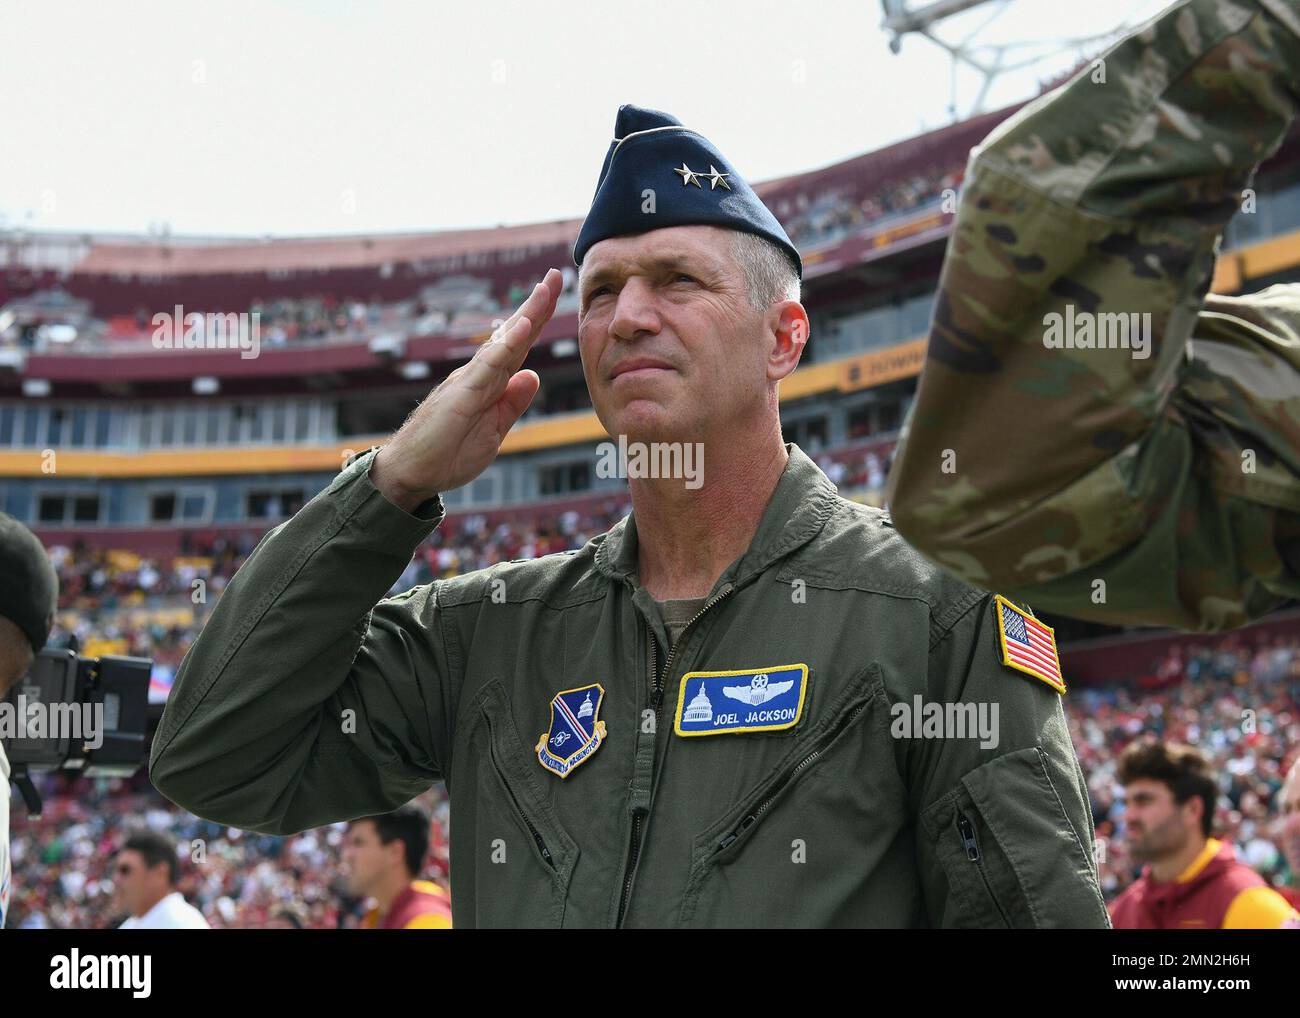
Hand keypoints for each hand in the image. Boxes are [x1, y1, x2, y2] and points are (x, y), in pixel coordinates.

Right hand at [370, 268, 563, 511]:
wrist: (411, 473)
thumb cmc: (447, 453)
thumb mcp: (494, 431)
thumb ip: (512, 404)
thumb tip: (533, 376)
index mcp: (491, 384)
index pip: (519, 348)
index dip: (538, 322)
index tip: (555, 294)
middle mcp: (480, 375)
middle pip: (513, 336)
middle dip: (536, 305)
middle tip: (556, 275)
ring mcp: (469, 381)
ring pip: (502, 343)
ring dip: (526, 316)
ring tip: (546, 290)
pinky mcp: (461, 394)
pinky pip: (488, 367)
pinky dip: (505, 346)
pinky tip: (521, 328)